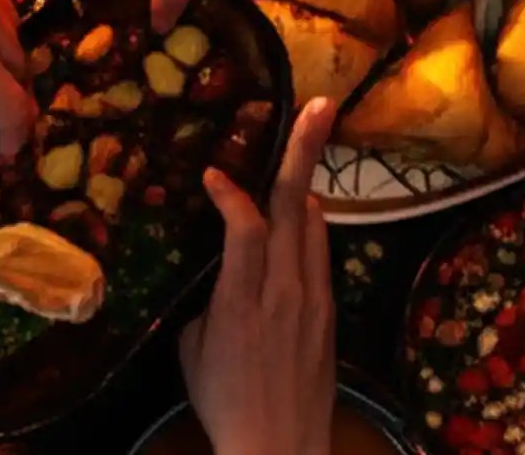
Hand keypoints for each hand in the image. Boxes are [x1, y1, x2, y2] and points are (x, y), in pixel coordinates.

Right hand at [179, 97, 337, 454]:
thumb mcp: (193, 348)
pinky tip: (300, 217)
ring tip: (306, 144)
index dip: (231, 192)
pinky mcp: (330, 312)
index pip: (245, 226)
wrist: (279, 449)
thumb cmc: (223, 401)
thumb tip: (221, 274)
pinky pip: (321, 254)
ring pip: (315, 226)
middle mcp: (286, 290)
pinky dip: (308, 228)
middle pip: (295, 207)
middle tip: (319, 105)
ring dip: (304, 187)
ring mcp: (316, 299)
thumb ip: (210, 300)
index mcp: (243, 300)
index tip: (214, 174)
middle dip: (304, 151)